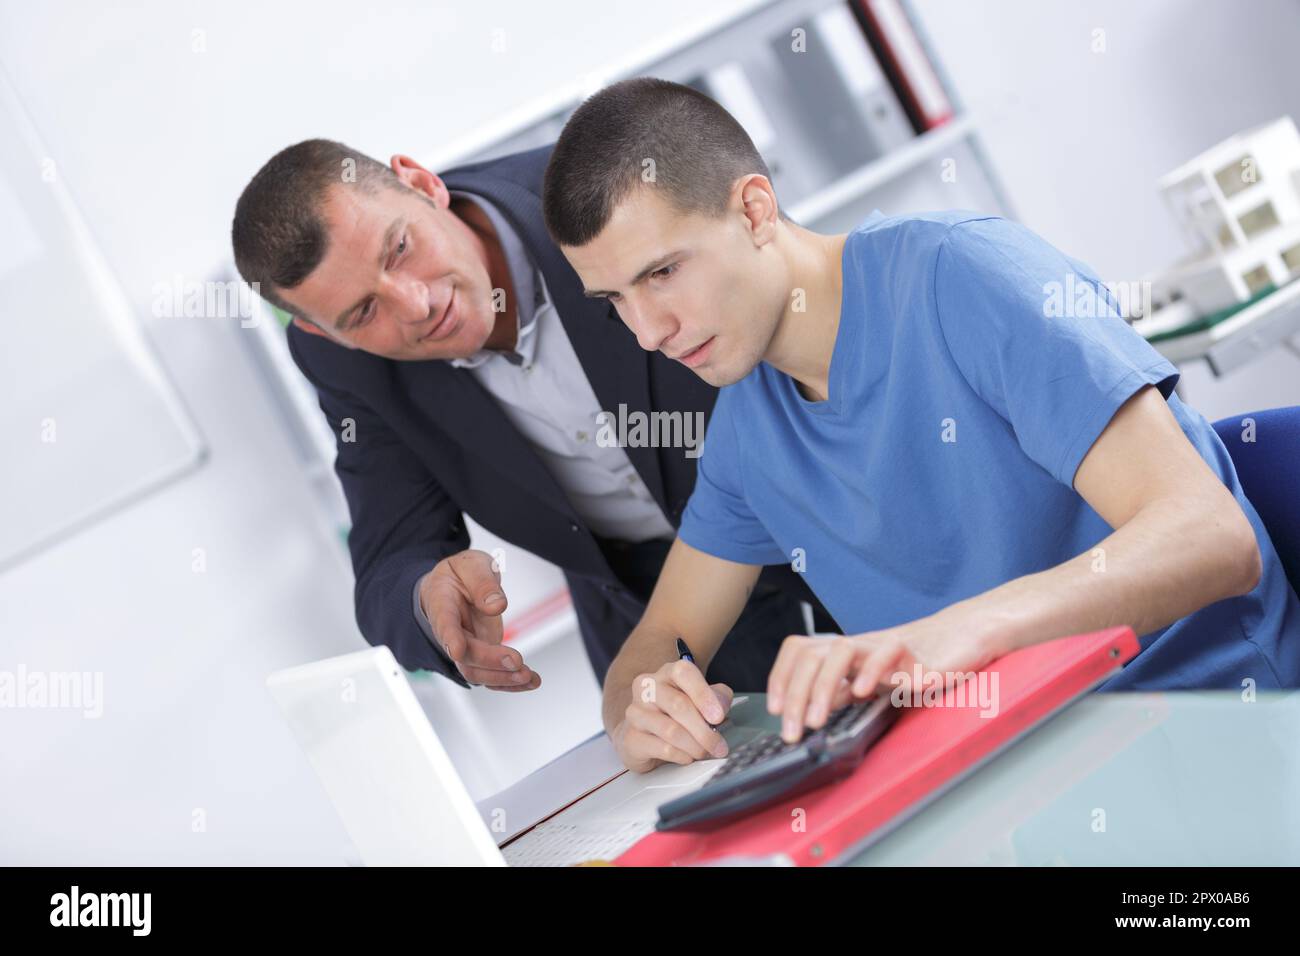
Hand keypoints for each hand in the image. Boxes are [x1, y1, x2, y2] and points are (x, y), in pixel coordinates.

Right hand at [417, 550, 539, 690]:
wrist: (453, 587)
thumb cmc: (459, 575)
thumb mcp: (471, 565)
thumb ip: (482, 583)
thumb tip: (496, 606)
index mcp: (441, 604)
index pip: (444, 623)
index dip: (450, 638)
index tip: (457, 649)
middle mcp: (450, 632)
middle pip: (465, 654)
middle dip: (490, 661)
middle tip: (516, 661)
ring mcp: (466, 647)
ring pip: (477, 672)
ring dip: (503, 678)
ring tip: (529, 676)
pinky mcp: (482, 655)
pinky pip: (492, 674)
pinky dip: (511, 682)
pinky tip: (530, 681)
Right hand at [612, 659, 733, 772]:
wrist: (642, 736)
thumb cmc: (676, 715)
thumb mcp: (701, 701)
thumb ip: (717, 698)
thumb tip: (720, 707)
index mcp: (667, 673)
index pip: (683, 672)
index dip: (703, 694)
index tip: (718, 717)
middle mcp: (647, 688)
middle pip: (679, 705)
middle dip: (704, 730)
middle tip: (720, 747)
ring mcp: (635, 712)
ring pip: (671, 730)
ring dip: (694, 746)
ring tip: (704, 753)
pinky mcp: (630, 737)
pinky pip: (662, 748)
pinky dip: (681, 756)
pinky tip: (687, 757)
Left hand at [767, 616, 1001, 742]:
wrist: (962, 637)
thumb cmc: (915, 661)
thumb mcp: (870, 682)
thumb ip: (842, 692)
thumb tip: (807, 711)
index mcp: (845, 654)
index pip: (799, 652)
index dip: (781, 677)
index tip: (776, 711)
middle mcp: (858, 646)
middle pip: (811, 654)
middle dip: (795, 694)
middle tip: (794, 732)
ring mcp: (883, 647)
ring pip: (840, 651)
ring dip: (823, 687)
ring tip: (820, 720)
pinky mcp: (914, 653)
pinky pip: (888, 653)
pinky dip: (872, 672)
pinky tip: (864, 693)